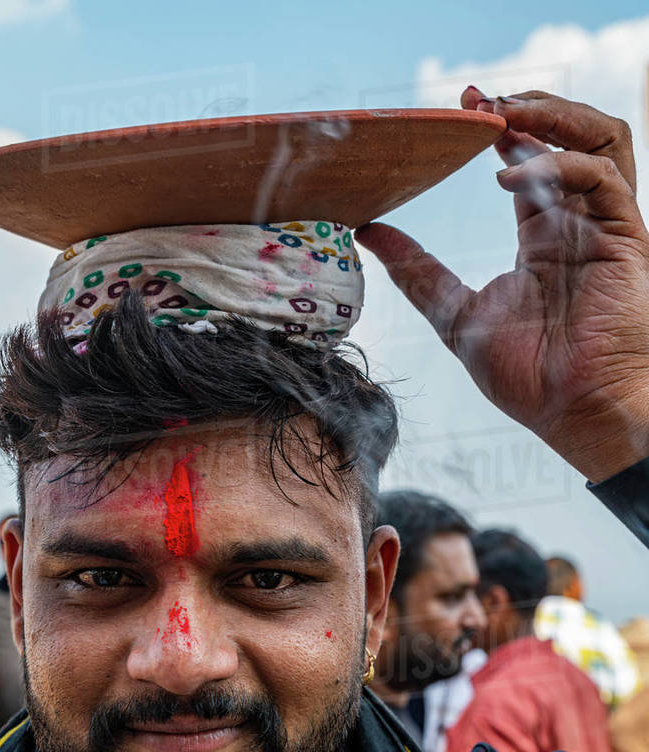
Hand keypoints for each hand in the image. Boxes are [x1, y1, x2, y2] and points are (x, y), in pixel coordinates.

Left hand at [355, 88, 648, 481]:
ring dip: (553, 118)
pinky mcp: (624, 238)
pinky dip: (559, 165)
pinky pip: (602, 178)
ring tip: (505, 117)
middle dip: (526, 109)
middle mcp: (575, 224)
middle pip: (567, 137)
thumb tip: (367, 231)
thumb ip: (418, 271)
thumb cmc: (524, 375)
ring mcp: (603, 228)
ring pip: (599, 140)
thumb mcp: (454, 314)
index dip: (498, 130)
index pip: (527, 162)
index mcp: (541, 237)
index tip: (459, 109)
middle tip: (478, 101)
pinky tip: (512, 178)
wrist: (569, 411)